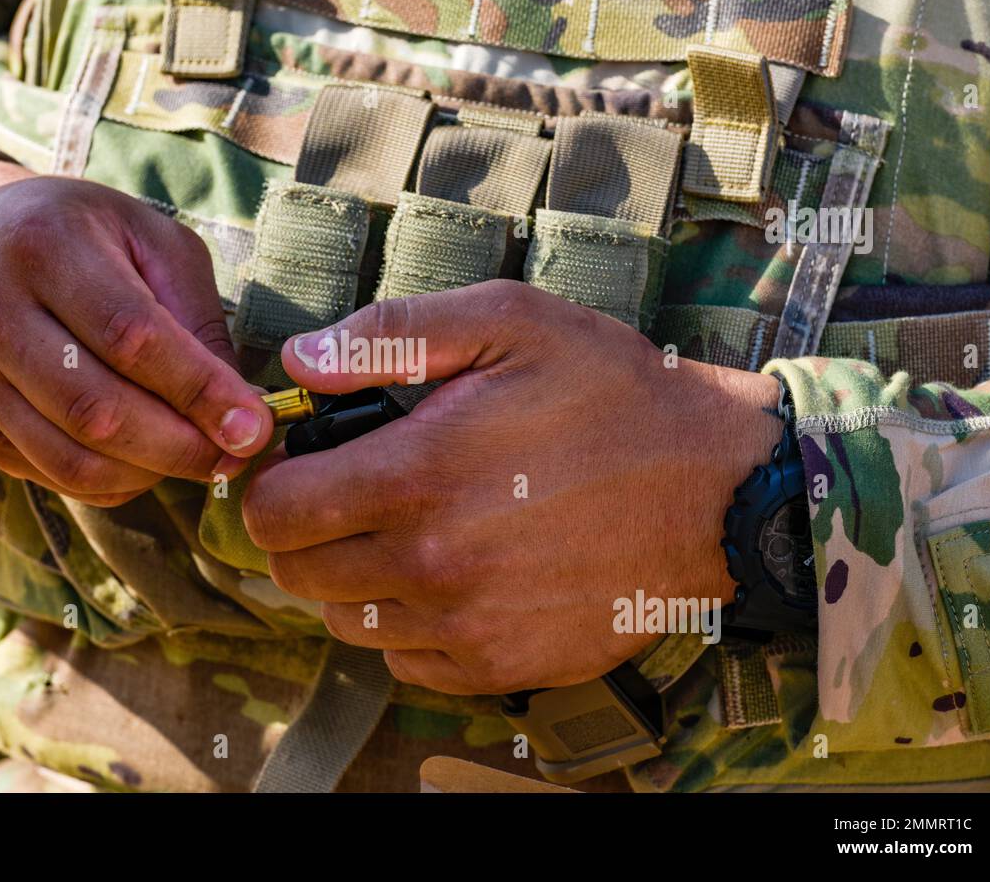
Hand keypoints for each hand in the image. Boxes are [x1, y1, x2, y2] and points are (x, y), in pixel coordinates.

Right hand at [0, 161, 272, 503]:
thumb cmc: (76, 236)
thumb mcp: (147, 239)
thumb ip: (194, 315)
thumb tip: (238, 407)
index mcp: (43, 246)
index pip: (132, 337)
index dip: (199, 391)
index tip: (253, 427)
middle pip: (97, 410)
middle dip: (180, 446)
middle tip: (233, 457)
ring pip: (69, 457)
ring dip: (148, 473)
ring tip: (194, 460)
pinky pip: (48, 475)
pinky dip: (110, 484)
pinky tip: (144, 463)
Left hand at [242, 280, 781, 693]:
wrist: (718, 491)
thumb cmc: (614, 394)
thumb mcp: (509, 322)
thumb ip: (388, 337)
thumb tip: (295, 364)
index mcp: (415, 475)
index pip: (274, 511)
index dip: (272, 485)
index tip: (299, 465)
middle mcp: (429, 564)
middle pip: (298, 573)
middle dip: (305, 531)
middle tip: (350, 494)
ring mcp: (465, 626)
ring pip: (346, 621)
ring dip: (352, 579)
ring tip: (405, 531)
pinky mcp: (502, 666)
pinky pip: (406, 663)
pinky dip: (406, 626)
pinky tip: (448, 579)